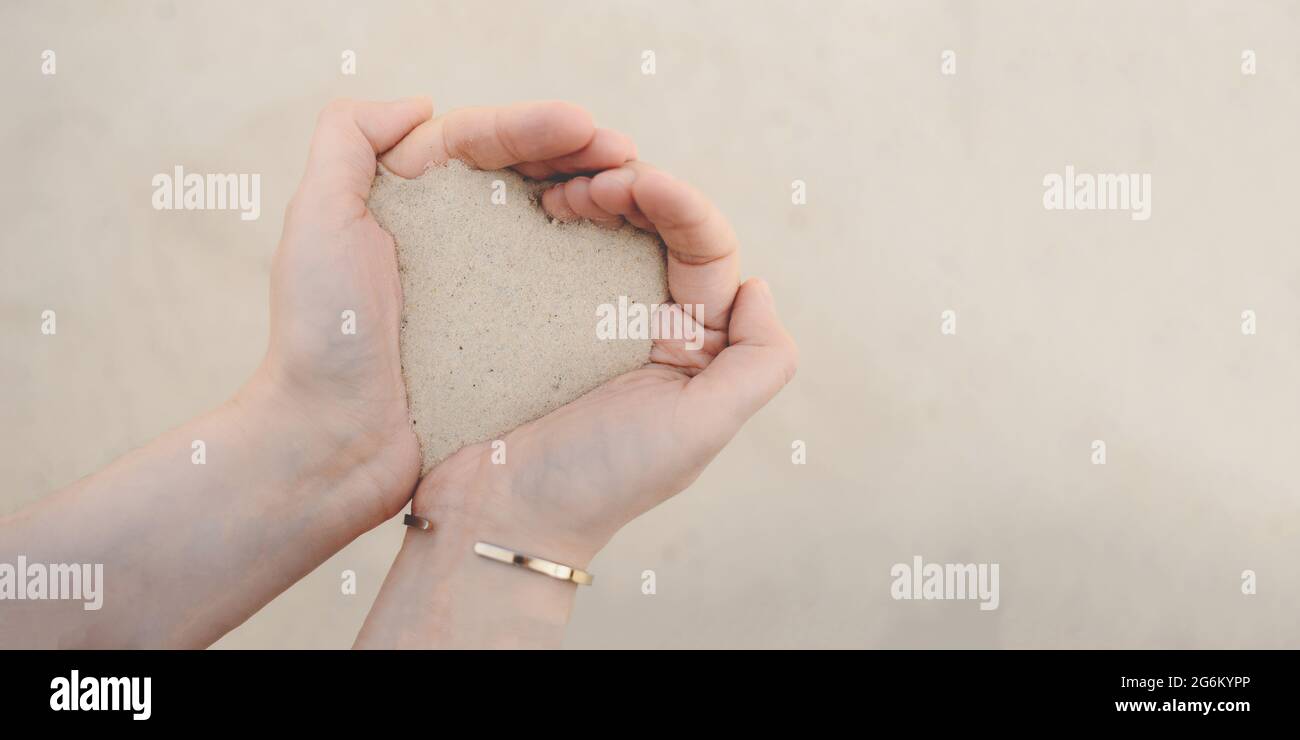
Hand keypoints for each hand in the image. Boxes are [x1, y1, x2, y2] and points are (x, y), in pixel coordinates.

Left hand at [253, 97, 638, 528]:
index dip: (533, 128)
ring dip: (598, 197)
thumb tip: (421, 104)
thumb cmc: (322, 337)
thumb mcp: (319, 220)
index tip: (583, 124)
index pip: (479, 142)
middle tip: (625, 151)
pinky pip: (561, 282)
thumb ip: (350, 139)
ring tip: (639, 187)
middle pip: (526, 174)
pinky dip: (598, 258)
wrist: (334, 444)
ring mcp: (485, 286)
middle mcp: (452, 236)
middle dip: (579, 153)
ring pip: (551, 220)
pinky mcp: (510, 333)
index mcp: (409, 200)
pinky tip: (630, 248)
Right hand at [410, 163, 797, 567]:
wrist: (498, 517)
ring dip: (592, 194)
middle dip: (633, 189)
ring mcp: (587, 321)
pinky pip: (551, 254)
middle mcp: (649, 327)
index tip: (637, 183)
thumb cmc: (600, 480)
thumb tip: (759, 286)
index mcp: (696, 347)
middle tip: (585, 183)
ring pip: (607, 232)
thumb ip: (756, 363)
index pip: (706, 252)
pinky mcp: (531, 321)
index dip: (681, 206)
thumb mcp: (701, 428)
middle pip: (657, 230)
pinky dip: (548, 219)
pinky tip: (530, 204)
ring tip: (558, 190)